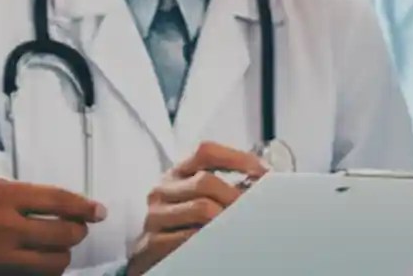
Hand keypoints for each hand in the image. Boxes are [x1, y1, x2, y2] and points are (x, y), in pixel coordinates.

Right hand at [0, 177, 106, 274]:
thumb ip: (11, 193)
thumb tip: (46, 202)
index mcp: (3, 196)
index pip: (58, 201)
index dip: (84, 207)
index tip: (100, 211)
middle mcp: (6, 226)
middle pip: (64, 235)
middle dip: (77, 232)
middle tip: (76, 229)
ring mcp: (0, 257)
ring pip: (54, 263)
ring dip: (62, 255)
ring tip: (58, 248)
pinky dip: (42, 271)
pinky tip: (38, 263)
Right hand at [125, 142, 267, 275]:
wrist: (148, 259)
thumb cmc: (182, 225)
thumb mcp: (196, 199)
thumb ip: (223, 187)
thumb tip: (263, 181)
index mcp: (176, 174)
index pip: (206, 152)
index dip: (238, 158)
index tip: (263, 172)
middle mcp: (162, 190)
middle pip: (206, 181)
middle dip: (236, 195)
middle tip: (255, 209)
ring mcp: (155, 216)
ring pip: (202, 209)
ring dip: (227, 219)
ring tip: (240, 227)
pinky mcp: (151, 243)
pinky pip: (190, 238)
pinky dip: (212, 240)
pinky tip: (221, 243)